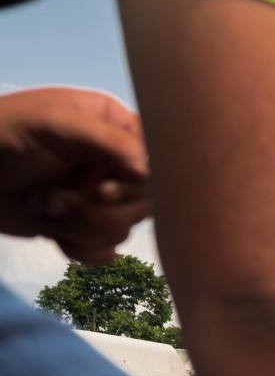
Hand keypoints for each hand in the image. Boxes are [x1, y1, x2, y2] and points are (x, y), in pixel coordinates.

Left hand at [0, 87, 149, 264]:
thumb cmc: (1, 134)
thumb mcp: (53, 123)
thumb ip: (107, 141)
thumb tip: (152, 172)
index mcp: (116, 128)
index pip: (158, 162)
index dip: (137, 185)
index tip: (101, 190)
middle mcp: (115, 163)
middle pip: (146, 203)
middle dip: (98, 211)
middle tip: (55, 198)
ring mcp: (100, 197)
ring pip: (124, 230)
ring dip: (79, 227)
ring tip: (41, 207)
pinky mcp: (83, 226)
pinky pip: (106, 252)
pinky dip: (79, 248)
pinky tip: (51, 231)